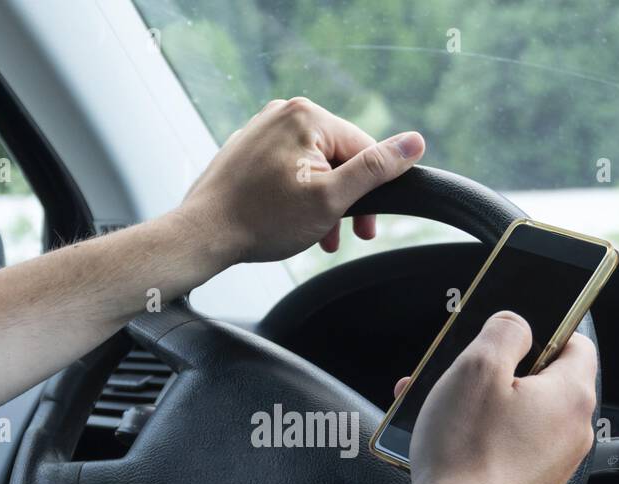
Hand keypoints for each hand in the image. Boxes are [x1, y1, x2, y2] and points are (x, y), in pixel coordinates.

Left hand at [177, 97, 424, 267]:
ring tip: (319, 236)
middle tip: (347, 236)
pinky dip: (298, 195)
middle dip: (345, 200)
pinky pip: (287, 168)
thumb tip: (415, 143)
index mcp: (306, 116)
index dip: (373, 191)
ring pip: (312, 165)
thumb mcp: (331, 198)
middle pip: (337, 156)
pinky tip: (294, 223)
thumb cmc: (262, 220)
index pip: (362, 148)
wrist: (203, 235)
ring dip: (323, 203)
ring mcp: (261, 129)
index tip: (369, 228)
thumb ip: (375, 170)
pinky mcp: (247, 148)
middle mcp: (282, 113)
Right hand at [397, 312, 596, 483]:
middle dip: (498, 370)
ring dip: (481, 405)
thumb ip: (504, 332)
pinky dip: (481, 438)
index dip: (543, 328)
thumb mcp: (478, 368)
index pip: (576, 341)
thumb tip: (518, 325)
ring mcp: (553, 464)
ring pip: (519, 416)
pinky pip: (508, 448)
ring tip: (439, 408)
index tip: (511, 331)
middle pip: (542, 380)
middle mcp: (572, 431)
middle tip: (459, 372)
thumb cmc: (469, 457)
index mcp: (571, 394)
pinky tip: (447, 442)